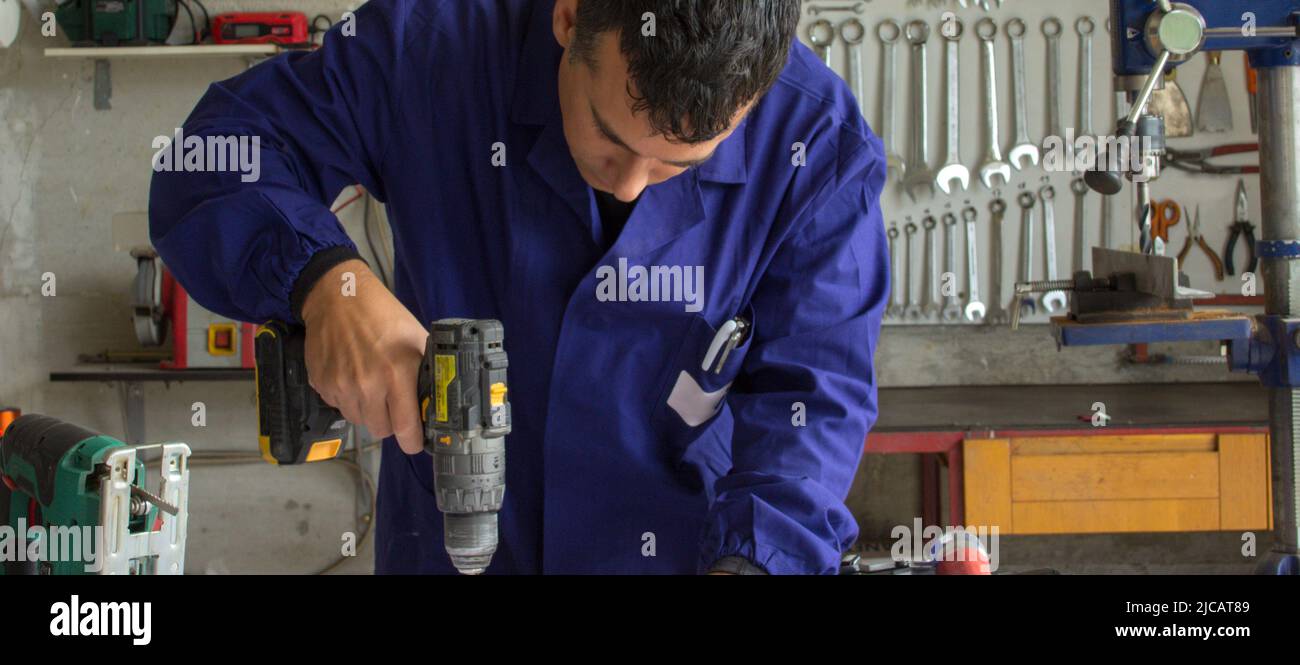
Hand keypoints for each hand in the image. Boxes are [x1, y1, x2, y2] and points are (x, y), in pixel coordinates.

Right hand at [300, 259, 427, 454]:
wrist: (337, 297)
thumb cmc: (380, 314)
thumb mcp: (415, 339)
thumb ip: (425, 371)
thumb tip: (434, 399)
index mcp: (396, 372)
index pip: (405, 428)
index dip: (413, 441)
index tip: (416, 442)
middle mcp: (367, 384)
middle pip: (381, 430)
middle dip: (390, 422)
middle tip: (394, 405)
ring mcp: (341, 386)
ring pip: (359, 420)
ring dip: (368, 410)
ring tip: (372, 384)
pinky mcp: (321, 384)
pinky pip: (339, 406)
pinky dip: (347, 398)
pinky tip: (353, 376)